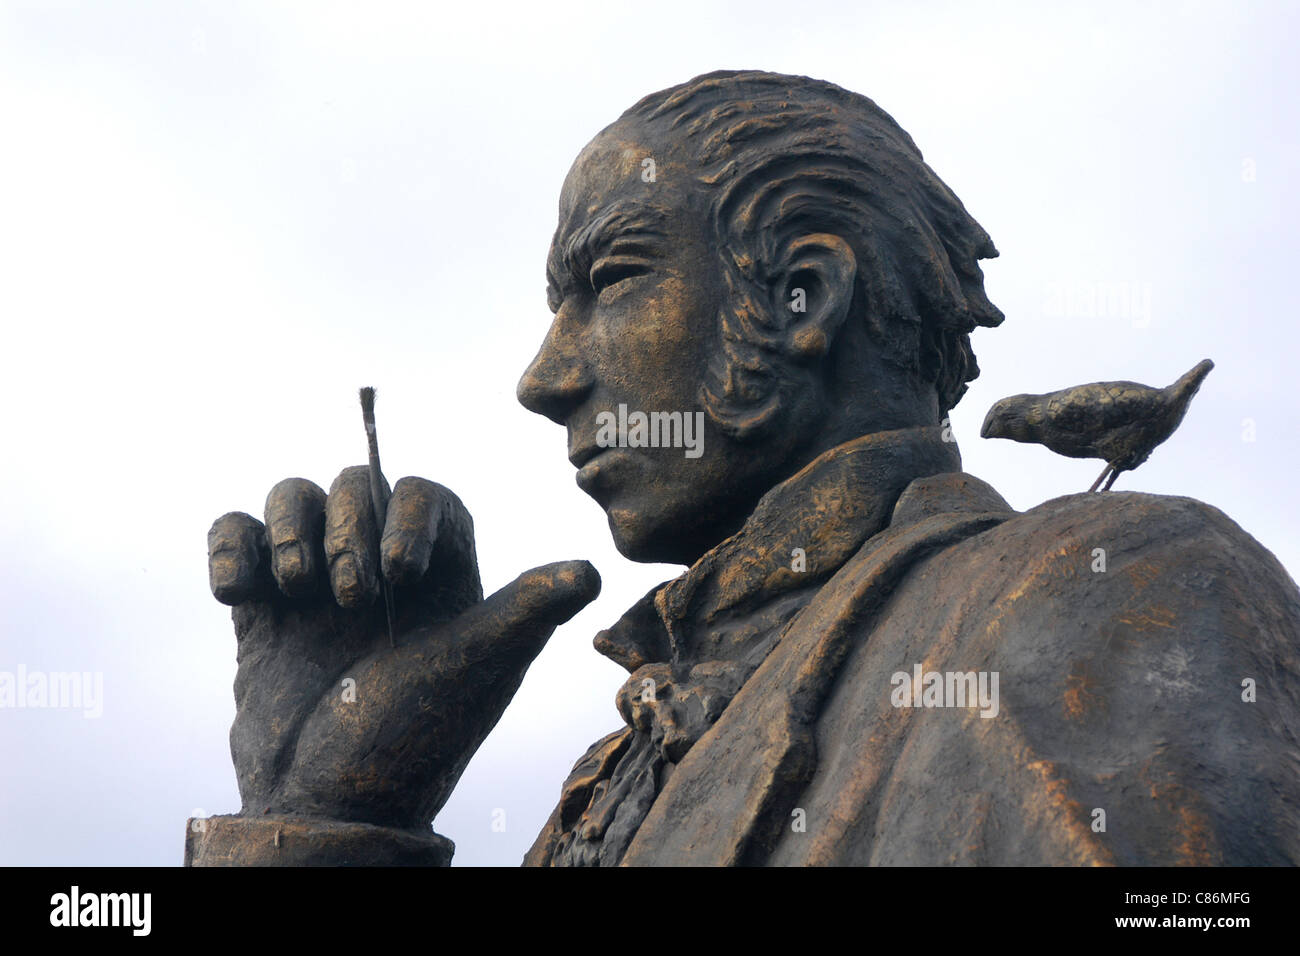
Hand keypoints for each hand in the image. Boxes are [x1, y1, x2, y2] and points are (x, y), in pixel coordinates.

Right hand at [207, 466, 598, 829]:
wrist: (323, 808)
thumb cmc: (411, 743)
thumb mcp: (474, 672)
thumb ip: (525, 614)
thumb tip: (593, 571)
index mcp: (441, 578)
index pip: (427, 494)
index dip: (409, 511)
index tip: (401, 572)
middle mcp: (379, 569)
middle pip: (357, 483)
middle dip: (348, 526)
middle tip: (351, 601)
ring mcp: (317, 584)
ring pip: (294, 495)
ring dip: (289, 526)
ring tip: (297, 589)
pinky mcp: (261, 607)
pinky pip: (237, 534)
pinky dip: (231, 545)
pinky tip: (238, 594)